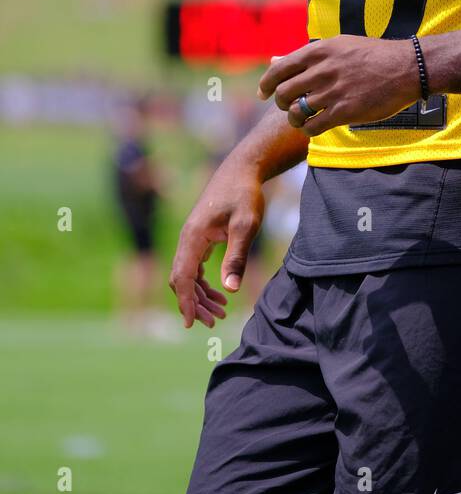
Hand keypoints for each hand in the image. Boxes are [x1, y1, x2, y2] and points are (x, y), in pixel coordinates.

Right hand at [168, 155, 264, 328]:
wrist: (242, 170)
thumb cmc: (244, 194)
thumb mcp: (246, 226)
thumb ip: (237, 257)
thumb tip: (230, 290)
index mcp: (193, 237)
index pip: (183, 277)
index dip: (186, 302)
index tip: (191, 323)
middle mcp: (187, 239)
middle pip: (181, 280)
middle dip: (194, 303)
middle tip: (213, 322)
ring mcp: (192, 238)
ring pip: (187, 275)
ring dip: (200, 296)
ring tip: (219, 313)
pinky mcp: (200, 237)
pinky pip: (195, 267)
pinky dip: (203, 283)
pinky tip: (219, 293)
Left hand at [257, 36, 420, 136]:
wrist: (407, 68)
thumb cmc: (372, 55)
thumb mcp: (338, 46)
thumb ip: (306, 56)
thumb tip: (274, 61)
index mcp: (319, 51)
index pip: (279, 69)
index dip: (266, 84)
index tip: (263, 93)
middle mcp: (322, 70)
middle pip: (284, 93)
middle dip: (281, 103)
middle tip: (288, 107)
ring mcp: (333, 91)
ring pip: (296, 112)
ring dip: (295, 118)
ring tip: (302, 118)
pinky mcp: (344, 111)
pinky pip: (313, 126)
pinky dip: (309, 129)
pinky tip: (315, 127)